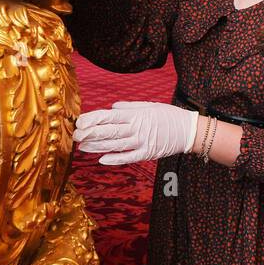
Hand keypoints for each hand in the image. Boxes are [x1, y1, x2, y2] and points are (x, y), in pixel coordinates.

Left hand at [73, 101, 199, 164]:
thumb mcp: (148, 105)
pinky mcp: (147, 153)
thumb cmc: (167, 115)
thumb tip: (111, 108)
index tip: (79, 122)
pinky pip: (128, 157)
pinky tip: (102, 159)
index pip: (109, 116)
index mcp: (135, 114)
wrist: (188, 130)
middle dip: (90, 134)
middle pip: (108, 131)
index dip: (92, 119)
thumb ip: (128, 107)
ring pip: (115, 144)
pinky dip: (115, 158)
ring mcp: (141, 142)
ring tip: (83, 148)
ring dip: (97, 147)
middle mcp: (136, 128)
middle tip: (75, 136)